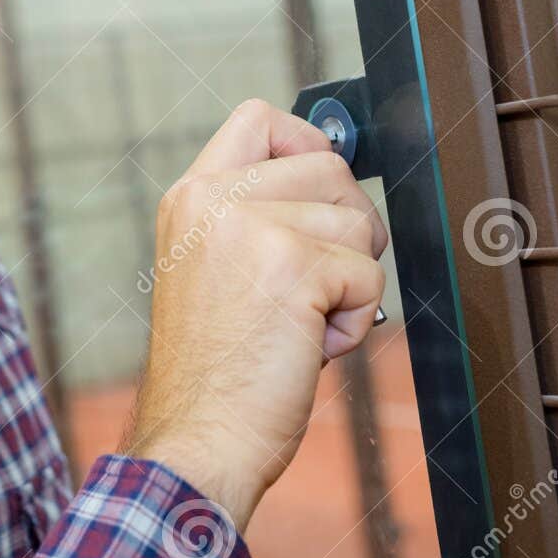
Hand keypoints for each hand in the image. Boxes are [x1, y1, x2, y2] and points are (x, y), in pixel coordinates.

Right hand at [123, 99, 388, 532]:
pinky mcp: (293, 267)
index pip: (259, 118)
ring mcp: (252, 228)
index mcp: (190, 197)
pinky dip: (353, 322)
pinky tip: (308, 348)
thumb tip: (336, 187)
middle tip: (315, 286)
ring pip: (357, 225)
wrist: (197, 439)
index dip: (307, 144)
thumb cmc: (213, 373)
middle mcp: (214, 200)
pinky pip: (367, 275)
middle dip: (345, 228)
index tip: (317, 195)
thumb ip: (254, 217)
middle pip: (329, 168)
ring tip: (298, 326)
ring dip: (348, 283)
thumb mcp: (211, 268)